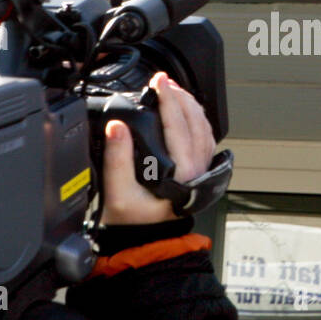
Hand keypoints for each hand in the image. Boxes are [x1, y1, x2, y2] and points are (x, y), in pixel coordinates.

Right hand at [100, 71, 215, 225]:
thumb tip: (117, 126)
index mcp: (181, 174)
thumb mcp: (116, 192)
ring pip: (204, 127)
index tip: (158, 81)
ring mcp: (201, 169)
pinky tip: (184, 109)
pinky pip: (204, 136)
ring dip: (190, 104)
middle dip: (179, 96)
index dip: (168, 99)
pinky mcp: (198, 169)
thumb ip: (116, 158)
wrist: (144, 239)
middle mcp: (197, 170)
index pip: (178, 126)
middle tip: (163, 80)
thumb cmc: (132, 220)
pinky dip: (195, 118)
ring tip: (172, 89)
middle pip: (195, 121)